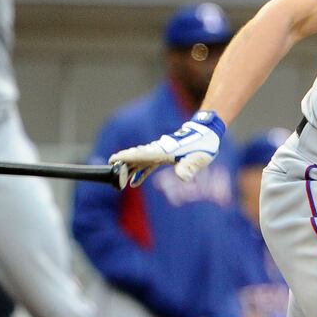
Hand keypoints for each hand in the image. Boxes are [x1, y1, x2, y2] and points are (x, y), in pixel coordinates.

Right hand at [110, 111, 225, 186]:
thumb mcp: (199, 157)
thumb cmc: (204, 144)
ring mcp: (160, 152)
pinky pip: (148, 165)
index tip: (113, 160)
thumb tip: (183, 177)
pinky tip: (134, 183)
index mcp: (165, 151)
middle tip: (110, 172)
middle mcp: (159, 150)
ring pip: (140, 160)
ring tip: (118, 180)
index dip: (127, 157)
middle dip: (122, 164)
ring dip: (129, 169)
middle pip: (136, 157)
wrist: (207, 133)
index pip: (142, 154)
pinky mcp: (164, 156)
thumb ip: (190, 167)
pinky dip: (140, 173)